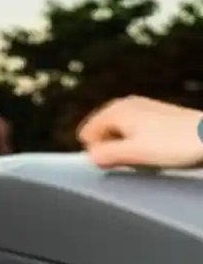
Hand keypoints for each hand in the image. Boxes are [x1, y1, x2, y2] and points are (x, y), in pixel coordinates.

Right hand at [78, 96, 202, 168]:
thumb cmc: (176, 143)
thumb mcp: (134, 154)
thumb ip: (104, 156)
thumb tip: (89, 157)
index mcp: (115, 109)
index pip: (86, 135)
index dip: (99, 152)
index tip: (119, 160)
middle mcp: (126, 104)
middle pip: (103, 134)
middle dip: (114, 150)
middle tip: (137, 159)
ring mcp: (142, 108)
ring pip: (120, 135)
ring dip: (129, 149)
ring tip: (151, 155)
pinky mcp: (157, 116)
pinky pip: (137, 134)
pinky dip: (143, 144)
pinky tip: (159, 151)